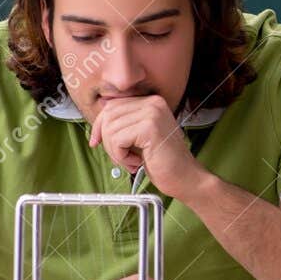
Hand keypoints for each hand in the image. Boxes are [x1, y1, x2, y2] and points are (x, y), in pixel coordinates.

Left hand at [89, 94, 206, 199]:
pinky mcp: (149, 127)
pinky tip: (136, 162)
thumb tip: (100, 114)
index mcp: (152, 102)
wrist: (185, 177)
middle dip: (106, 141)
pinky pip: (117, 140)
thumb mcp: (139, 136)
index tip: (96, 142)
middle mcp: (153, 102)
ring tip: (132, 161)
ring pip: (110, 130)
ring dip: (115, 152)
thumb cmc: (163, 161)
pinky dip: (121, 156)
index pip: (112, 105)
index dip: (99, 125)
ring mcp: (153, 113)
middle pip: (108, 116)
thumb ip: (124, 122)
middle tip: (122, 157)